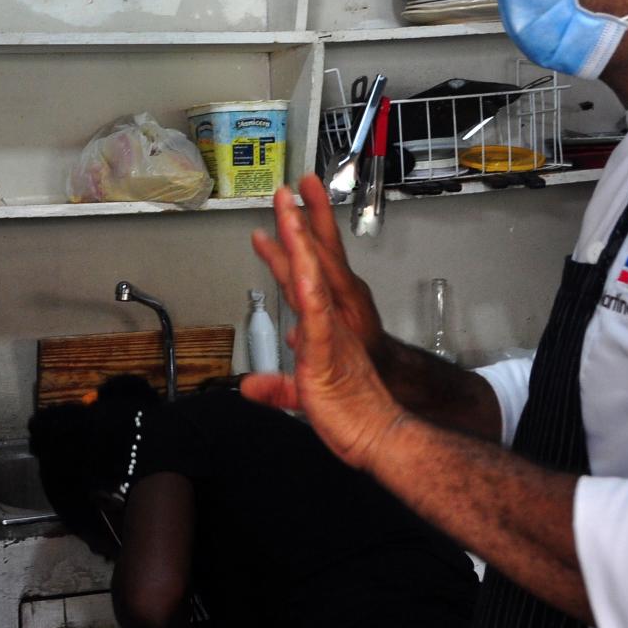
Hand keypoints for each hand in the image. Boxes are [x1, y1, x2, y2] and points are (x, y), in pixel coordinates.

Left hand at [241, 185, 406, 472]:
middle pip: (308, 265)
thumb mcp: (301, 398)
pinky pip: (316, 311)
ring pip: (312, 276)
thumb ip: (274, 388)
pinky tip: (299, 265)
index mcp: (320, 327)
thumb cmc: (350, 414)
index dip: (284, 252)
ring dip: (300, 240)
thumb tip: (249, 385)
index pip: (298, 282)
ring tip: (290, 209)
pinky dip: (308, 287)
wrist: (379, 435)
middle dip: (296, 226)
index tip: (269, 226)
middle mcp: (326, 321)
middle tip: (285, 192)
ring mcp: (329, 331)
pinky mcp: (328, 348)